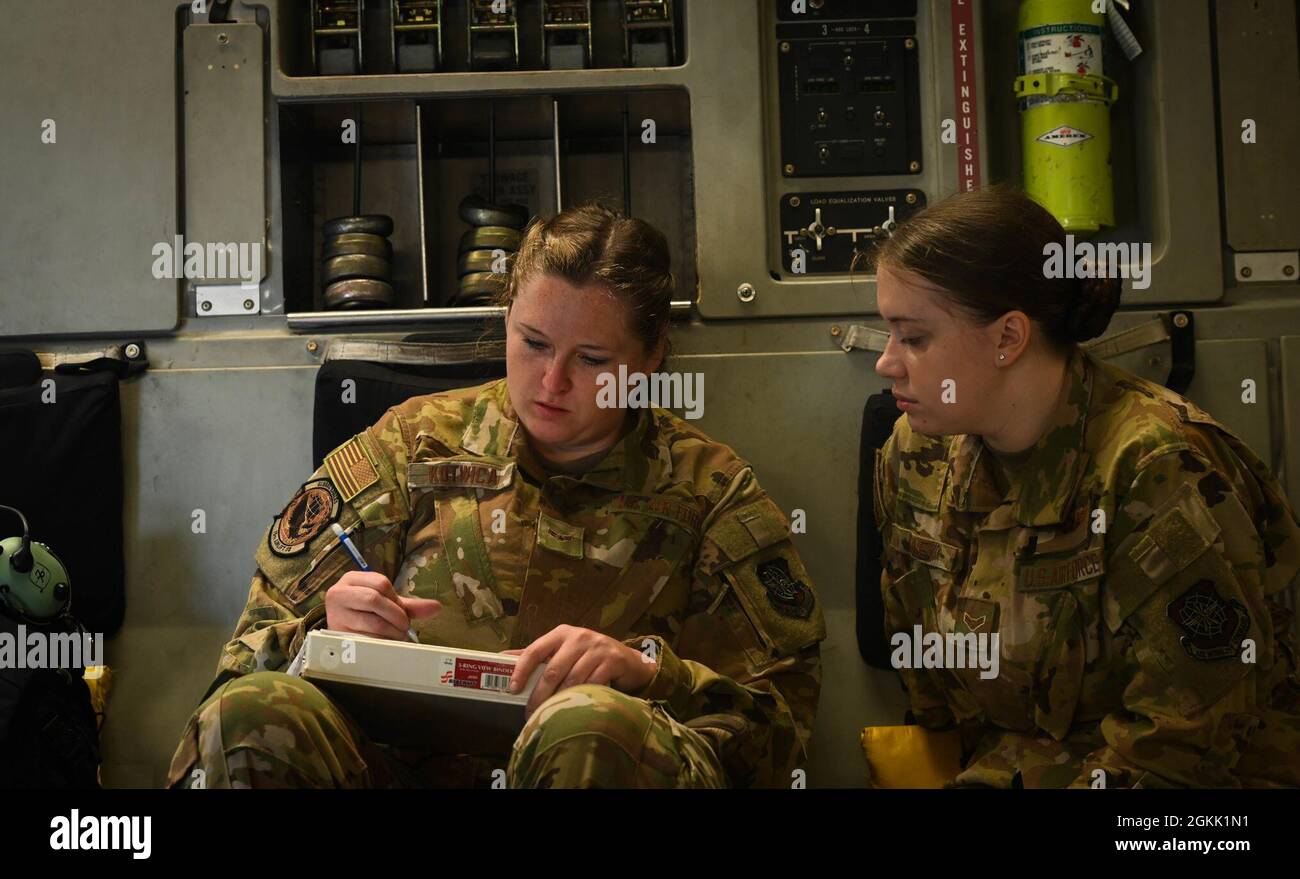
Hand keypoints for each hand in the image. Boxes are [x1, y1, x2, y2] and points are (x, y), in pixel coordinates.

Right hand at [324, 570, 440, 640]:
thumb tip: (437, 607)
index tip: (402, 612)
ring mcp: (335, 614)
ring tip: (397, 636)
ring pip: (371, 620)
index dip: (396, 600)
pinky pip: (364, 639)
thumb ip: (409, 605)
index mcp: (351, 579)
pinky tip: (385, 644)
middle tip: (404, 627)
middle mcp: (338, 593)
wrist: (339, 631)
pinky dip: (380, 642)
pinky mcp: (336, 634)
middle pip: (374, 599)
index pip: (381, 583)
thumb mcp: (386, 604)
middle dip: (396, 616)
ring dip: (391, 632)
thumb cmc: (365, 613)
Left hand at [504, 625, 658, 717]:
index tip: (512, 689)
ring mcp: (597, 648)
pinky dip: (582, 698)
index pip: (535, 649)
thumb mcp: (564, 649)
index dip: (521, 670)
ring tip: (551, 715)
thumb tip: (502, 657)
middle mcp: (579, 637)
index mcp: (562, 633)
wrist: (629, 661)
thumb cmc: (589, 656)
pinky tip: (575, 708)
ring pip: (572, 679)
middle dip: (539, 694)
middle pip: (553, 670)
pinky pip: (593, 684)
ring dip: (560, 700)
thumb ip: (537, 654)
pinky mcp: (613, 661)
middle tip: (531, 713)